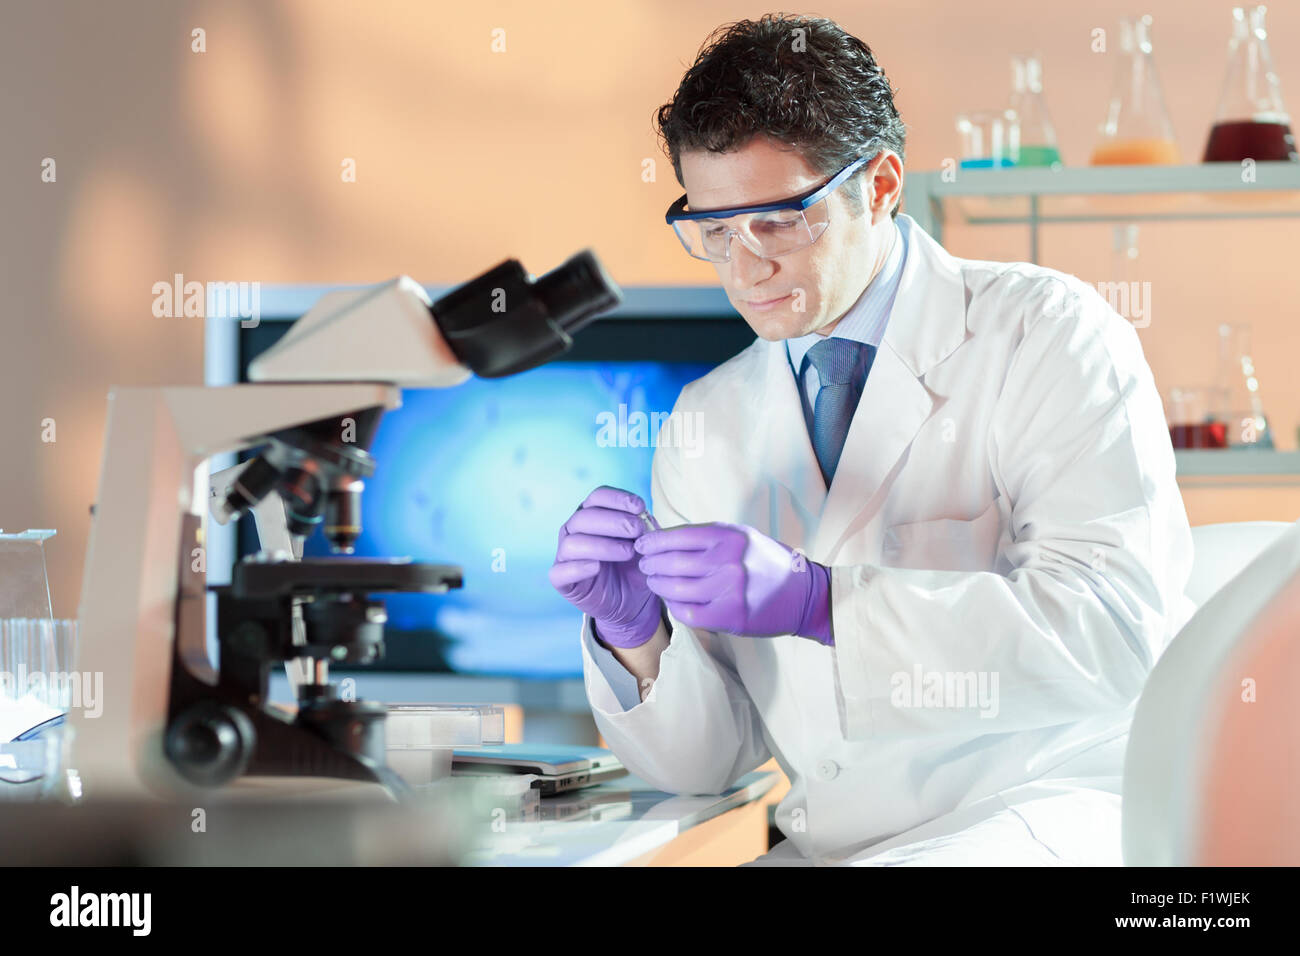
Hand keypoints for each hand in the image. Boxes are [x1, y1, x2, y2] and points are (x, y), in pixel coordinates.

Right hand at [548, 486, 662, 647]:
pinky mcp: (561, 579)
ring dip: (602, 545)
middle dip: (614, 521)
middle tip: (637, 530)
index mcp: (593, 514)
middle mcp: (574, 530)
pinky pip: (560, 571)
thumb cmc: (634, 566)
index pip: (598, 496)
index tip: (640, 507)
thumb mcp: (645, 544)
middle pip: (585, 516)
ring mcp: (565, 554)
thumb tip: (644, 518)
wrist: (631, 601)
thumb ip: (645, 529)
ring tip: (628, 552)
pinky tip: (596, 567)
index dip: (617, 498)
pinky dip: (577, 567)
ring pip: (573, 542)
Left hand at [634, 522, 831, 642]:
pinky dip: (673, 605)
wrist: (804, 595)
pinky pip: (688, 612)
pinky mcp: (730, 617)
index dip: (654, 541)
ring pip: (676, 588)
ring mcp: (729, 591)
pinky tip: (671, 600)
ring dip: (658, 585)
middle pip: (672, 562)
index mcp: (730, 537)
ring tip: (653, 581)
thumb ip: (710, 537)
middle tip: (644, 565)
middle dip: (651, 564)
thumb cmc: (769, 563)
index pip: (679, 536)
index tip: (642, 545)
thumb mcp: (744, 537)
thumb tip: (667, 537)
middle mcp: (728, 561)